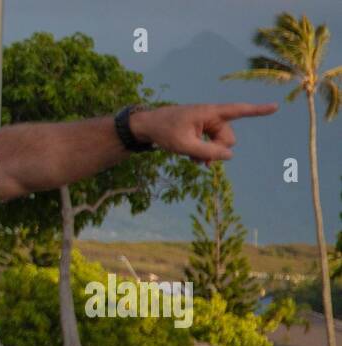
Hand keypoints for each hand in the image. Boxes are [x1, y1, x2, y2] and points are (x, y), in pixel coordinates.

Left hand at [131, 102, 276, 164]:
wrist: (148, 127)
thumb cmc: (165, 131)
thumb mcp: (185, 146)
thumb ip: (208, 152)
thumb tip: (230, 156)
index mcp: (210, 113)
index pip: (239, 110)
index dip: (258, 110)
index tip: (276, 106)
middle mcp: (212, 117)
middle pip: (228, 138)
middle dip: (219, 151)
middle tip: (201, 160)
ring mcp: (207, 124)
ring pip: (220, 144)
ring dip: (210, 154)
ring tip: (194, 161)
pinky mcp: (201, 131)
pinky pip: (211, 145)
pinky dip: (204, 153)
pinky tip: (193, 160)